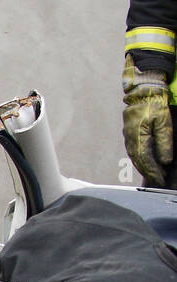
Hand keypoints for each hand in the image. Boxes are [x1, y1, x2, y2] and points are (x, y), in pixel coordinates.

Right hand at [123, 55, 173, 186]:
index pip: (145, 159)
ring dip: (144, 166)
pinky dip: (141, 158)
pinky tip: (147, 160)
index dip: (153, 171)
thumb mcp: (164, 121)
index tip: (160, 179)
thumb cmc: (154, 101)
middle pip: (138, 160)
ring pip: (136, 156)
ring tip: (153, 173)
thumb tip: (165, 159)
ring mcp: (128, 135)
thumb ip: (164, 141)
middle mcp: (130, 138)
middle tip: (157, 180)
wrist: (143, 88)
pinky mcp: (130, 132)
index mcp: (137, 136)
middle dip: (148, 171)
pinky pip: (135, 149)